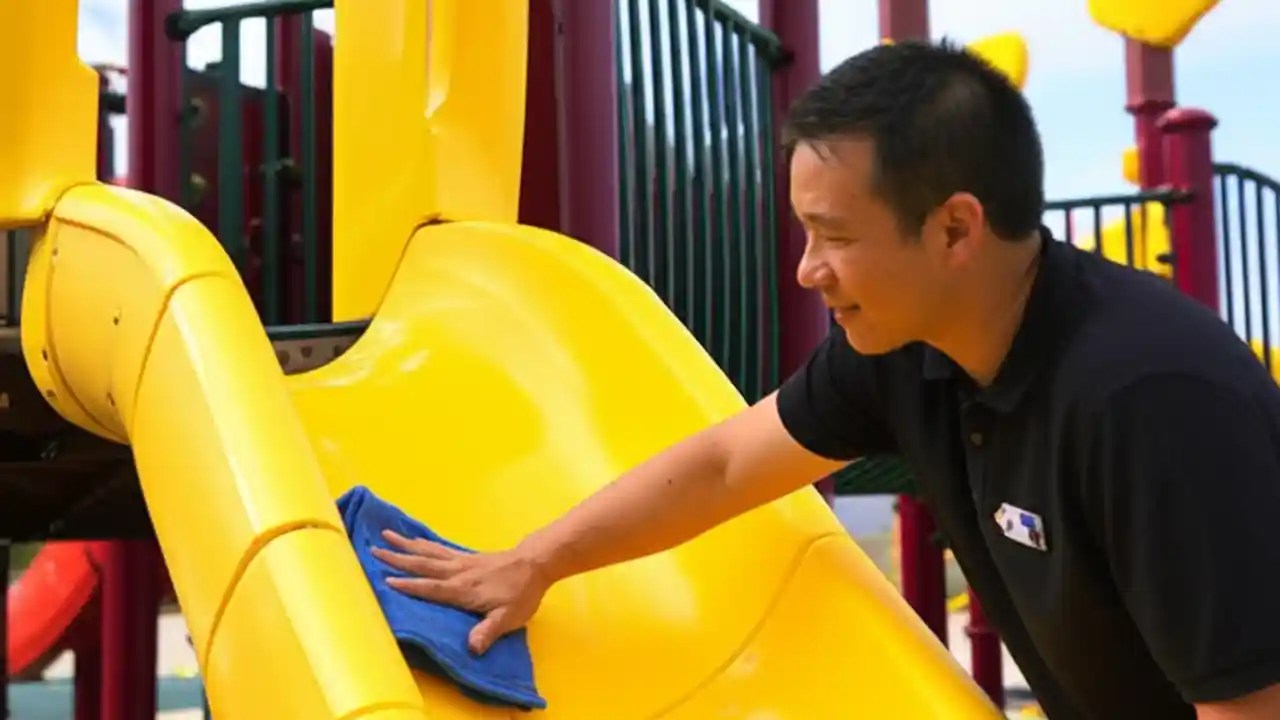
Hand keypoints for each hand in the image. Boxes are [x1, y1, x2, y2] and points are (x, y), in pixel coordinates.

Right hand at [371, 529, 551, 654]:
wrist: (536, 563)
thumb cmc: (522, 593)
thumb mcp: (509, 617)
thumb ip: (488, 631)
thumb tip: (471, 648)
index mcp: (464, 589)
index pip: (432, 587)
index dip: (410, 585)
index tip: (386, 580)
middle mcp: (458, 572)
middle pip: (423, 564)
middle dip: (398, 558)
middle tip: (373, 549)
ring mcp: (462, 562)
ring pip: (429, 552)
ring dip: (406, 545)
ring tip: (386, 535)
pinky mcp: (467, 556)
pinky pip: (439, 548)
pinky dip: (424, 543)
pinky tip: (415, 540)